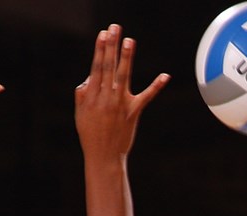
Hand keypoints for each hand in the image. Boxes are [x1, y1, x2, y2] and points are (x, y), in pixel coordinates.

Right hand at [76, 24, 168, 161]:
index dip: (100, 50)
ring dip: (127, 58)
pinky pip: (147, 97)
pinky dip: (156, 86)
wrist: (104, 156)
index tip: (102, 35)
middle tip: (114, 28)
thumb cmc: (90, 134)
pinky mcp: (134, 112)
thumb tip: (90, 77)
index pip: (97, 67)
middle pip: (109, 67)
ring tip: (129, 41)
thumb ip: (83, 94)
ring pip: (124, 76)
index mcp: (92, 96)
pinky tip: (165, 75)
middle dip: (111, 46)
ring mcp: (120, 105)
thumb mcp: (81, 113)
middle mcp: (106, 98)